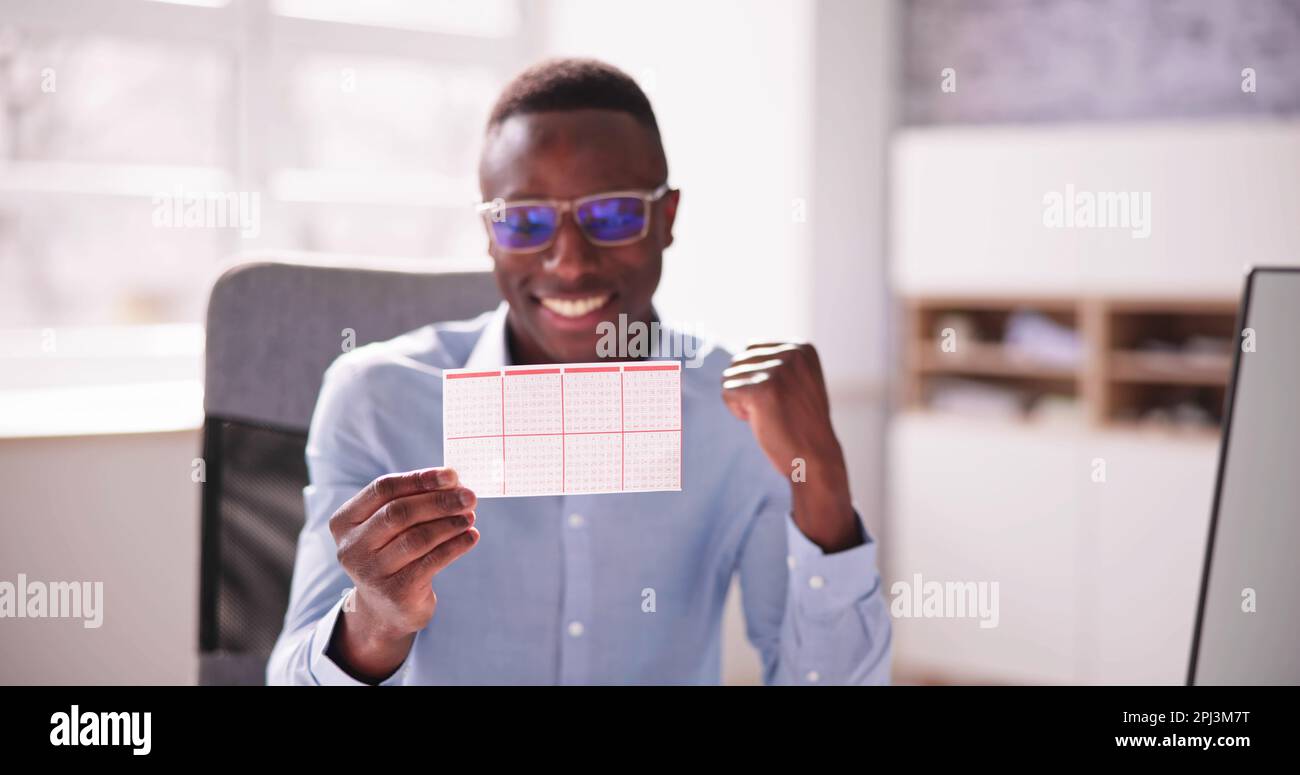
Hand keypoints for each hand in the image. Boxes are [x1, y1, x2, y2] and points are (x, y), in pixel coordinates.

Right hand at [326, 467, 479, 681]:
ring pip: (417, 538)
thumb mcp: (390, 527)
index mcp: (345, 521)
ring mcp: (371, 572)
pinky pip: (432, 561)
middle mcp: (352, 546)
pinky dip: (455, 546)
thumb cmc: (392, 553)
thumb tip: (454, 482)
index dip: (419, 479)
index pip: (383, 489)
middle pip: (399, 513)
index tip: (452, 475)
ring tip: (470, 516)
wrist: (386, 609)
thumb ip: (413, 501)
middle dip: (439, 501)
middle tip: (469, 496)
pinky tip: (471, 537)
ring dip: (449, 523)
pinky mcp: (395, 592)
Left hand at [721, 342, 861, 552]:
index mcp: (802, 348)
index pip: (751, 348)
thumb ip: (778, 361)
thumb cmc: (801, 423)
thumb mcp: (798, 381)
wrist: (815, 457)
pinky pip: (726, 392)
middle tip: (775, 408)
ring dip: (743, 400)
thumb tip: (744, 349)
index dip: (757, 377)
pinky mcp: (760, 389)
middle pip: (739, 361)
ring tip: (771, 414)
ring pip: (729, 376)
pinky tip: (761, 420)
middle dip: (748, 388)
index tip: (782, 397)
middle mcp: (791, 353)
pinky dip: (737, 411)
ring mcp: (777, 370)